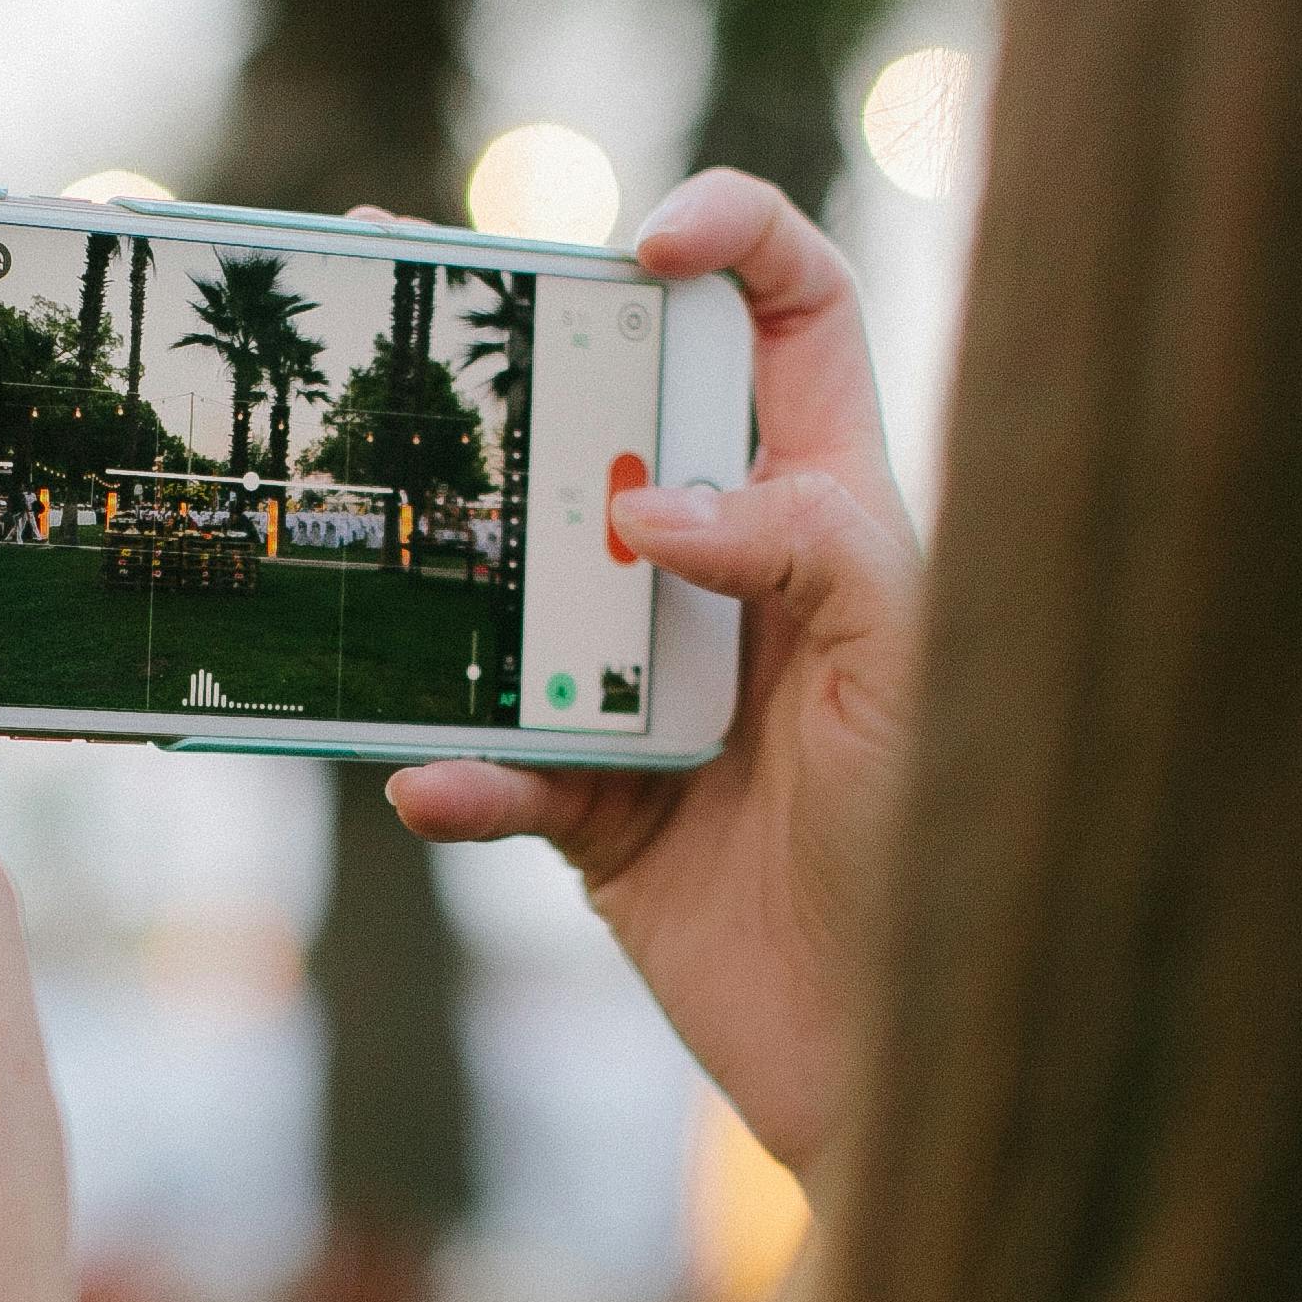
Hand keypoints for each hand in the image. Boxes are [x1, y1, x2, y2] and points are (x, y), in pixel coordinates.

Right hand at [389, 168, 920, 1180]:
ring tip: (356, 513)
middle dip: (508, 350)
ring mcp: (648, 688)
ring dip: (443, 558)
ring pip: (520, 585)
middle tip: (394, 279)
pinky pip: (499, 767)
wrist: (900, 1061)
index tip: (645, 240)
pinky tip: (441, 779)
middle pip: (610, 422)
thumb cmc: (945, 852)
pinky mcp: (594, 808)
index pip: (794, 322)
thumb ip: (805, 553)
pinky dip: (464, 774)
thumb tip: (650, 509)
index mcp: (831, 511)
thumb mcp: (905, 667)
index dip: (734, 240)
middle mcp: (730, 579)